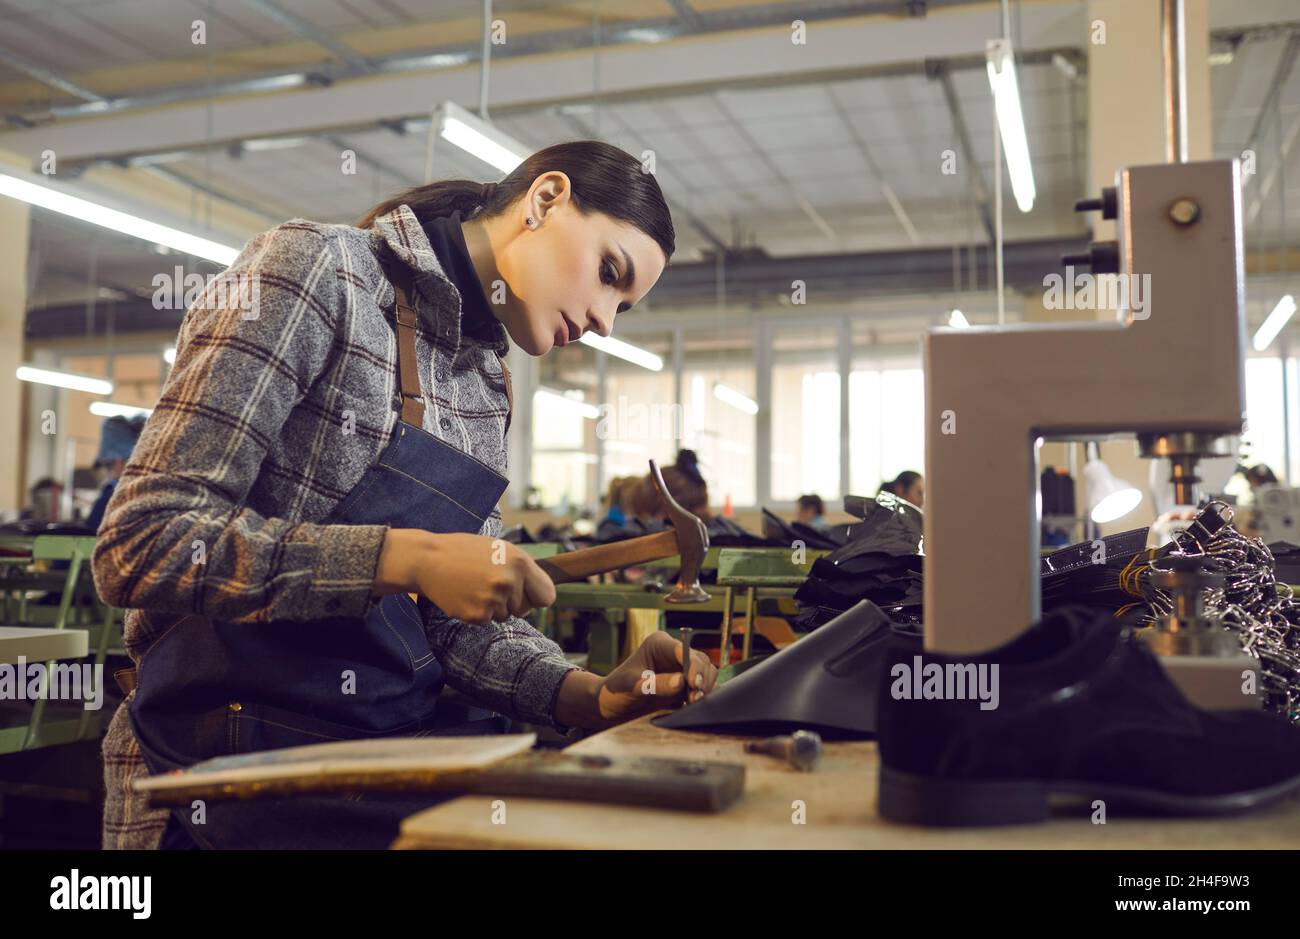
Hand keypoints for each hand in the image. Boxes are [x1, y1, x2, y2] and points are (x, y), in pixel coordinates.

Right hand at [373, 529, 555, 623]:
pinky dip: (477, 612)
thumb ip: (523, 569)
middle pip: (525, 609)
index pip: (547, 595)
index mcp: (520, 562)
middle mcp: (509, 581)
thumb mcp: (500, 549)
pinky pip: (487, 620)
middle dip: (512, 602)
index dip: (537, 597)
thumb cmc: (466, 552)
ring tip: (474, 586)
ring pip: (505, 616)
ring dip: (493, 606)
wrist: (428, 559)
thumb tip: (546, 593)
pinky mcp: (477, 615)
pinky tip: (465, 595)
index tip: (528, 595)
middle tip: (489, 584)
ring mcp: (493, 600)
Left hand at [594, 630, 717, 726]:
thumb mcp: (633, 687)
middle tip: (695, 697)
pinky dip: (702, 696)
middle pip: (700, 660)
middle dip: (701, 678)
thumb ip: (656, 684)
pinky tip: (695, 706)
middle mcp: (672, 654)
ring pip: (705, 673)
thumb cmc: (617, 691)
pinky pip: (701, 688)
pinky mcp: (684, 686)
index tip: (693, 683)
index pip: (683, 650)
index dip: (692, 665)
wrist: (612, 706)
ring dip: (704, 688)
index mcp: (659, 645)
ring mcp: (680, 669)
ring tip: (694, 702)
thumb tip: (681, 681)